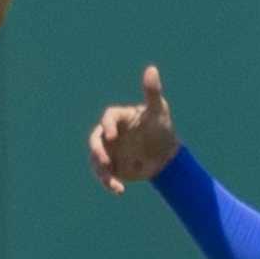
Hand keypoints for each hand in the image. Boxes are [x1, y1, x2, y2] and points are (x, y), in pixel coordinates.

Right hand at [88, 65, 179, 194]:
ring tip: (113, 181)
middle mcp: (109, 133)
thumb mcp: (159, 111)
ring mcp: (108, 150)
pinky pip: (103, 174)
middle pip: (94, 139)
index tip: (112, 136)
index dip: (107, 126)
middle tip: (104, 161)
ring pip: (95, 159)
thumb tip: (151, 68)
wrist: (165, 156)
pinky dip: (108, 182)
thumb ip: (152, 92)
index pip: (108, 118)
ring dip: (101, 171)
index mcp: (119, 118)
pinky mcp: (110, 166)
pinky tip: (119, 190)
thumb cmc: (161, 129)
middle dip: (97, 150)